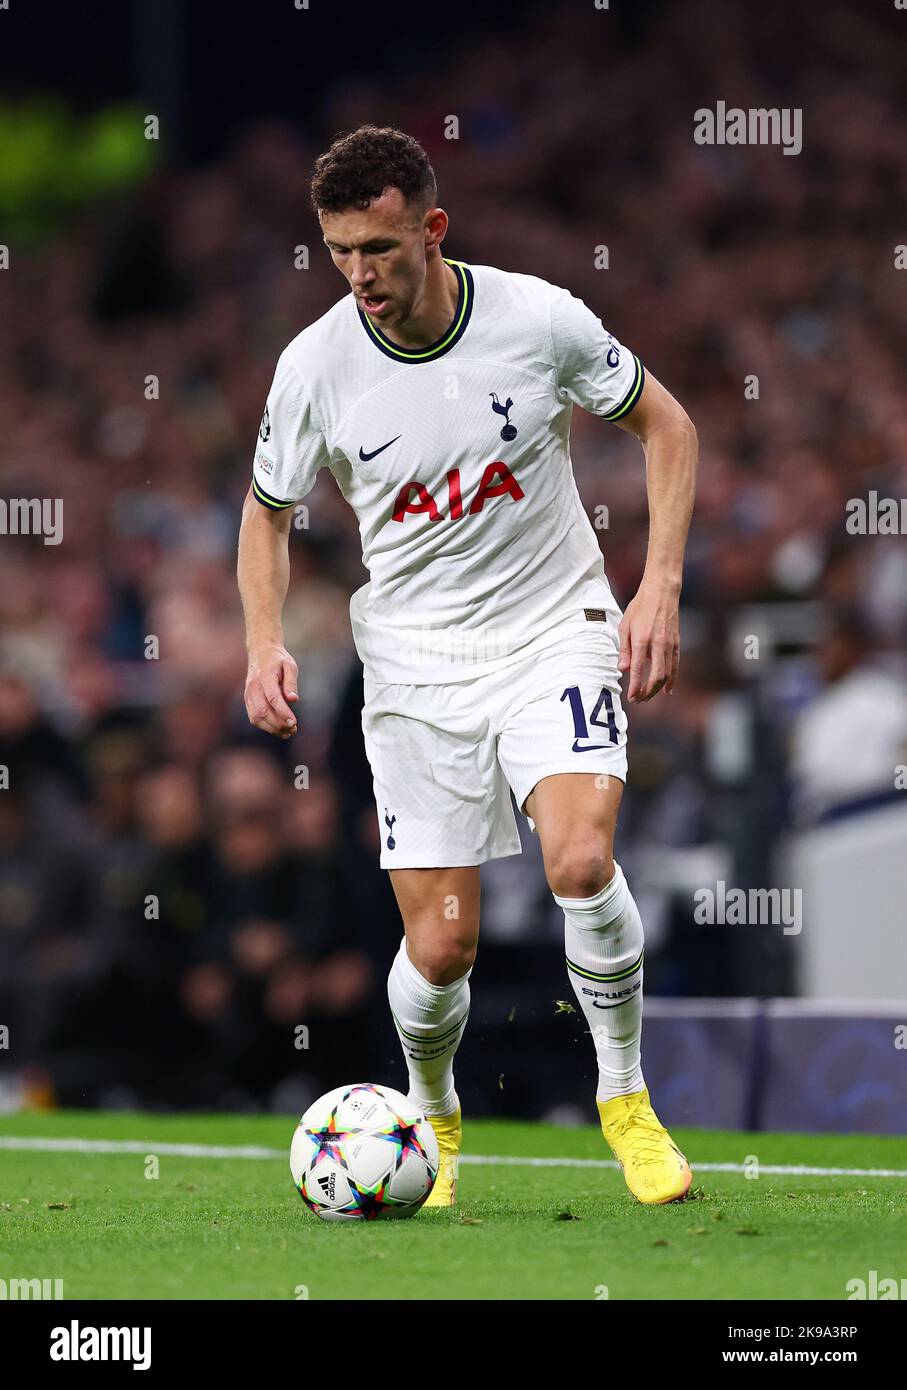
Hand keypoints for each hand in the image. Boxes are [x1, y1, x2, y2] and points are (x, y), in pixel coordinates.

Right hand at [244, 642, 298, 736]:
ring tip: (287, 733)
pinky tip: (278, 729)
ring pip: (256, 717)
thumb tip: (293, 700)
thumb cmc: (278, 659)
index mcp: (265, 676)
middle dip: (278, 724)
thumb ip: (291, 682)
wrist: (260, 652)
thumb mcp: (290, 665)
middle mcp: (254, 686)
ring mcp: (248, 694)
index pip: (273, 698)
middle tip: (293, 730)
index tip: (294, 723)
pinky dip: (265, 726)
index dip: (283, 712)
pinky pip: (253, 717)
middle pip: (263, 711)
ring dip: (272, 728)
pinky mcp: (247, 700)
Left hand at [618, 579, 680, 702]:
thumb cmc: (640, 607)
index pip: (637, 669)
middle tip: (638, 700)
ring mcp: (669, 644)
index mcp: (641, 639)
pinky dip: (672, 680)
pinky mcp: (677, 643)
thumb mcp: (625, 626)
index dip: (634, 687)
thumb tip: (622, 670)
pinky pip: (675, 666)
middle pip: (655, 677)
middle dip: (647, 692)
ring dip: (657, 689)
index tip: (631, 698)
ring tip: (648, 697)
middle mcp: (657, 644)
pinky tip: (667, 690)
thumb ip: (624, 649)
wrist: (661, 592)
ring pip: (666, 674)